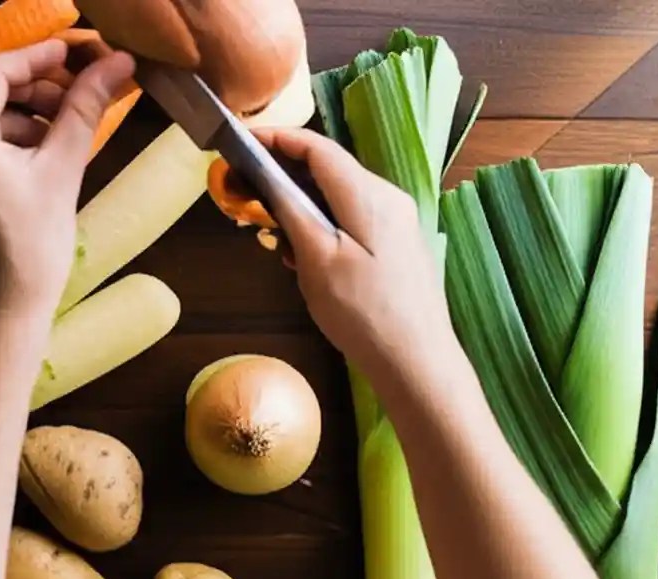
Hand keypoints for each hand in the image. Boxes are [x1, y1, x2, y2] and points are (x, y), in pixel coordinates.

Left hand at [0, 40, 134, 323]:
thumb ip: (84, 109)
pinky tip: (43, 153)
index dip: (38, 57)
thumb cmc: (34, 250)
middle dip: (33, 85)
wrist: (5, 313)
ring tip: (65, 128)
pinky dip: (8, 137)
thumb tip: (116, 63)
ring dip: (23, 111)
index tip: (78, 54)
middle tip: (77, 91)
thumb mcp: (63, 171)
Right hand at [252, 127, 459, 387]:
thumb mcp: (317, 260)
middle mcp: (387, 198)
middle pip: (329, 170)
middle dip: (284, 176)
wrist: (416, 361)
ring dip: (300, 206)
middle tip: (245, 194)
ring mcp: (396, 222)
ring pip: (338, 197)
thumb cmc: (363, 313)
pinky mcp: (396, 245)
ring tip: (270, 232)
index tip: (242, 141)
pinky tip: (302, 255)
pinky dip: (320, 225)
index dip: (278, 139)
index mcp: (369, 195)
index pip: (319, 148)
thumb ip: (292, 212)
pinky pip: (350, 219)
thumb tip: (270, 178)